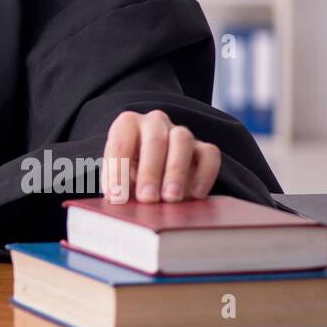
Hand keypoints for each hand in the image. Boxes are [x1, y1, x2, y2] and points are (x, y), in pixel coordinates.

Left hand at [102, 110, 219, 203]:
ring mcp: (180, 132)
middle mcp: (154, 122)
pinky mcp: (203, 147)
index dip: (117, 171)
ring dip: (176, 171)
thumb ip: (118, 187)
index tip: (117, 196)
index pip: (120, 144)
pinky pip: (209, 154)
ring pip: (182, 141)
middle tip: (147, 198)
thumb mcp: (119, 178)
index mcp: (126, 125)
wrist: (153, 173)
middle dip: (150, 171)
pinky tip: (196, 194)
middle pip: (154, 140)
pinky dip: (204, 174)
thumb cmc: (130, 173)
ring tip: (171, 198)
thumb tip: (119, 204)